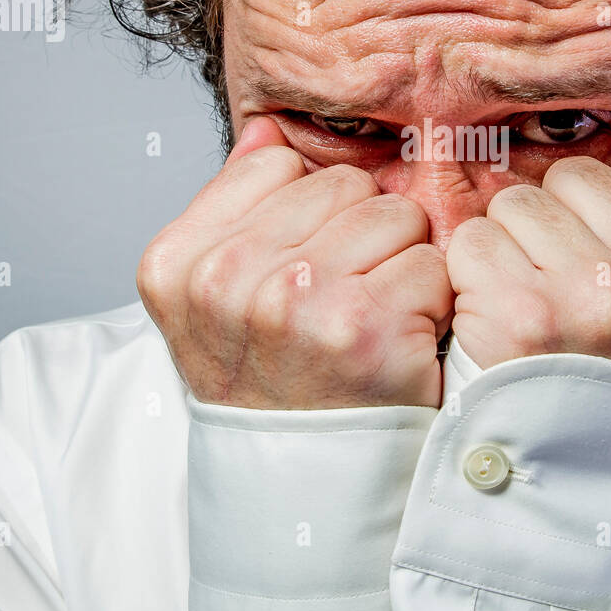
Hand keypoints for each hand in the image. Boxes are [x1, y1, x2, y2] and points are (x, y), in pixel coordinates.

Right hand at [136, 117, 452, 408]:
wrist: (302, 482)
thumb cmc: (270, 382)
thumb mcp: (215, 296)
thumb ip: (235, 203)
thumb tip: (267, 128)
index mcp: (178, 259)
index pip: (280, 163)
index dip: (311, 211)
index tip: (302, 266)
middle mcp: (227, 276)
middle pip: (346, 185)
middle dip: (363, 235)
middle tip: (345, 299)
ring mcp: (295, 300)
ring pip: (397, 215)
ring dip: (401, 265)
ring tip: (373, 317)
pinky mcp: (365, 327)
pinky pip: (432, 264)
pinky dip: (432, 303)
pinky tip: (400, 342)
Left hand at [445, 117, 610, 378]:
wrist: (572, 475)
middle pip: (580, 178)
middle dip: (559, 224)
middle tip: (566, 291)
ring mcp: (602, 303)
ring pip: (519, 202)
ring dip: (511, 248)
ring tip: (533, 306)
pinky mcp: (527, 318)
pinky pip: (474, 238)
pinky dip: (471, 275)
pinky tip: (498, 318)